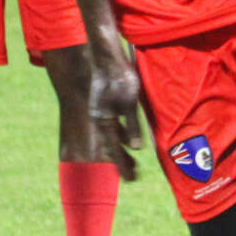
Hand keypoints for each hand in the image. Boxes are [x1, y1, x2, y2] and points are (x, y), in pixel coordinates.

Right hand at [84, 43, 144, 180]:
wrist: (105, 56)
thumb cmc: (120, 77)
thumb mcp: (130, 102)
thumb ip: (133, 125)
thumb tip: (136, 148)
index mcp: (104, 121)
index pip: (114, 150)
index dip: (122, 166)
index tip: (131, 180)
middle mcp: (98, 120)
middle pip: (109, 148)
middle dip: (120, 163)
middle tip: (131, 177)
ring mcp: (98, 112)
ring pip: (108, 138)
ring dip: (119, 151)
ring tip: (131, 162)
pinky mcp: (102, 105)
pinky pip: (109, 128)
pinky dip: (118, 137)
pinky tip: (126, 140)